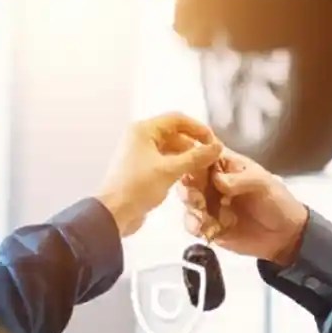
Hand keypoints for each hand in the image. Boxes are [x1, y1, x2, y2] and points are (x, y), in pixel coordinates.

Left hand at [98, 113, 222, 237]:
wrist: (114, 213)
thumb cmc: (138, 187)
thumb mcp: (170, 170)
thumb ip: (196, 157)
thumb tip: (217, 147)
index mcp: (144, 130)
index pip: (178, 119)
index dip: (198, 128)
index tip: (214, 143)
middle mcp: (141, 137)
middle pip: (175, 133)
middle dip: (194, 145)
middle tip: (212, 159)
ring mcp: (141, 153)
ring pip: (171, 148)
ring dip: (188, 157)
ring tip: (205, 169)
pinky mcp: (142, 168)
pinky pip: (165, 160)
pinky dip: (179, 165)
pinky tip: (191, 176)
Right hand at [178, 147, 308, 265]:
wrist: (286, 236)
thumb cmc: (278, 202)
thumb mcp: (262, 183)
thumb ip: (238, 180)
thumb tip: (216, 179)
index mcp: (225, 165)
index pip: (201, 153)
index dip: (191, 157)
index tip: (190, 166)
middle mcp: (213, 182)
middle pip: (188, 178)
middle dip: (188, 187)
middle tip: (196, 197)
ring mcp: (209, 203)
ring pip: (188, 201)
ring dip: (191, 207)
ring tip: (202, 214)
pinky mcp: (209, 225)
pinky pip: (193, 223)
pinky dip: (195, 225)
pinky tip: (206, 228)